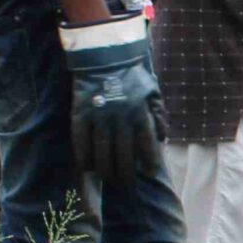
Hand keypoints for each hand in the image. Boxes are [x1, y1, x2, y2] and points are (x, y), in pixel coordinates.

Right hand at [61, 16, 164, 187]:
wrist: (105, 56)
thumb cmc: (132, 76)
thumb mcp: (153, 93)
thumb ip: (158, 117)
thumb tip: (162, 139)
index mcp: (140, 114)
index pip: (147, 145)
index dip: (149, 161)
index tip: (150, 173)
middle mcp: (121, 119)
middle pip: (123, 154)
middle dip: (125, 172)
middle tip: (125, 185)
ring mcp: (99, 117)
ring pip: (101, 151)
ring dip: (104, 169)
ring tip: (107, 180)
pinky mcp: (80, 113)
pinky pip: (80, 139)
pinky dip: (83, 155)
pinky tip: (86, 168)